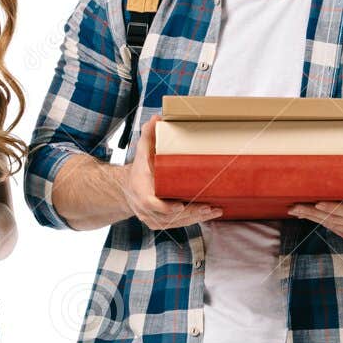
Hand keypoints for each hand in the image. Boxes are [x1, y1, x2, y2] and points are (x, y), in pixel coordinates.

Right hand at [122, 115, 223, 229]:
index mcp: (140, 191)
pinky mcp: (160, 224)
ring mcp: (152, 219)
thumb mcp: (142, 151)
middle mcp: (144, 209)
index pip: (151, 204)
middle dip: (190, 212)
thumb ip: (148, 136)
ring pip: (176, 223)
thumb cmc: (140, 169)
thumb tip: (157, 118)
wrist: (128, 189)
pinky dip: (194, 220)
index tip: (180, 205)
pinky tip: (209, 214)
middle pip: (169, 216)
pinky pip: (178, 225)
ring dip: (196, 218)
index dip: (165, 207)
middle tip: (209, 206)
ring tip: (214, 210)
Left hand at [288, 134, 342, 242]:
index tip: (317, 203)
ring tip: (295, 209)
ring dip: (313, 217)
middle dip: (312, 213)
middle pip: (333, 220)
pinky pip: (334, 229)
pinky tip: (308, 215)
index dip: (332, 209)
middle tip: (294, 206)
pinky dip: (322, 221)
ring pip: (331, 226)